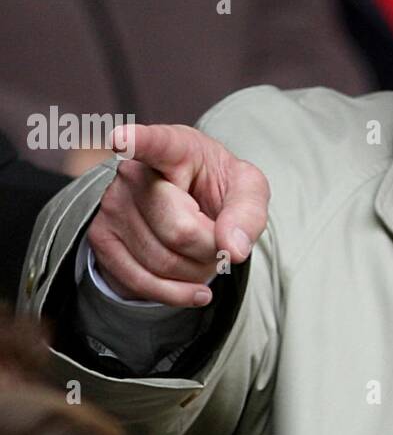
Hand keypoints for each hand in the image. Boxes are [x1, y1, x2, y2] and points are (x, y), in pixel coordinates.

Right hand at [86, 124, 269, 307]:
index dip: (138, 141)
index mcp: (176, 148)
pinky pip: (142, 283)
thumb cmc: (217, 191)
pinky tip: (195, 289)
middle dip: (211, 247)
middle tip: (216, 236)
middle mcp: (134, 173)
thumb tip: (233, 249)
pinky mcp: (101, 240)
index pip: (156, 144)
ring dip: (196, 271)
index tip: (121, 140)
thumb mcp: (246, 191)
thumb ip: (248, 213)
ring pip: (163, 262)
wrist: (189, 209)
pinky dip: (176, 294)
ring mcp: (113, 206)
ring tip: (200, 252)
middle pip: (181, 231)